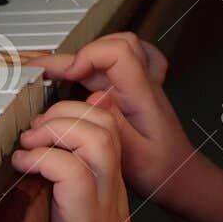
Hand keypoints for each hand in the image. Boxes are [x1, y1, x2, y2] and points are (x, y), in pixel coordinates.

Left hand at [9, 102, 139, 221]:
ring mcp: (102, 202)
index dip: (74, 110)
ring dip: (55, 130)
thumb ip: (65, 190)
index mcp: (108, 184)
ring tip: (29, 146)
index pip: (105, 122)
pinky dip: (43, 160)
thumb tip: (44, 159)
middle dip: (63, 111)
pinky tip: (23, 168)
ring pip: (95, 137)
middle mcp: (110, 187)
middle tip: (32, 134)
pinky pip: (72, 172)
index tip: (40, 127)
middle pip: (103, 120)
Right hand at [25, 33, 192, 198]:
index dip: (89, 55)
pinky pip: (119, 62)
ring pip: (111, 52)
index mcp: (142, 94)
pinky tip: (83, 70)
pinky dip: (98, 60)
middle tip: (42, 71)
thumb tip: (93, 95)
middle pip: (110, 46)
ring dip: (81, 58)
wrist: (180, 176)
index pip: (118, 51)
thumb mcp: (134, 156)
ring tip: (53, 72)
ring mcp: (139, 84)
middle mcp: (142, 83)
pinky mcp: (134, 91)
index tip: (68, 74)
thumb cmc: (159, 170)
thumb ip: (113, 125)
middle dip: (73, 55)